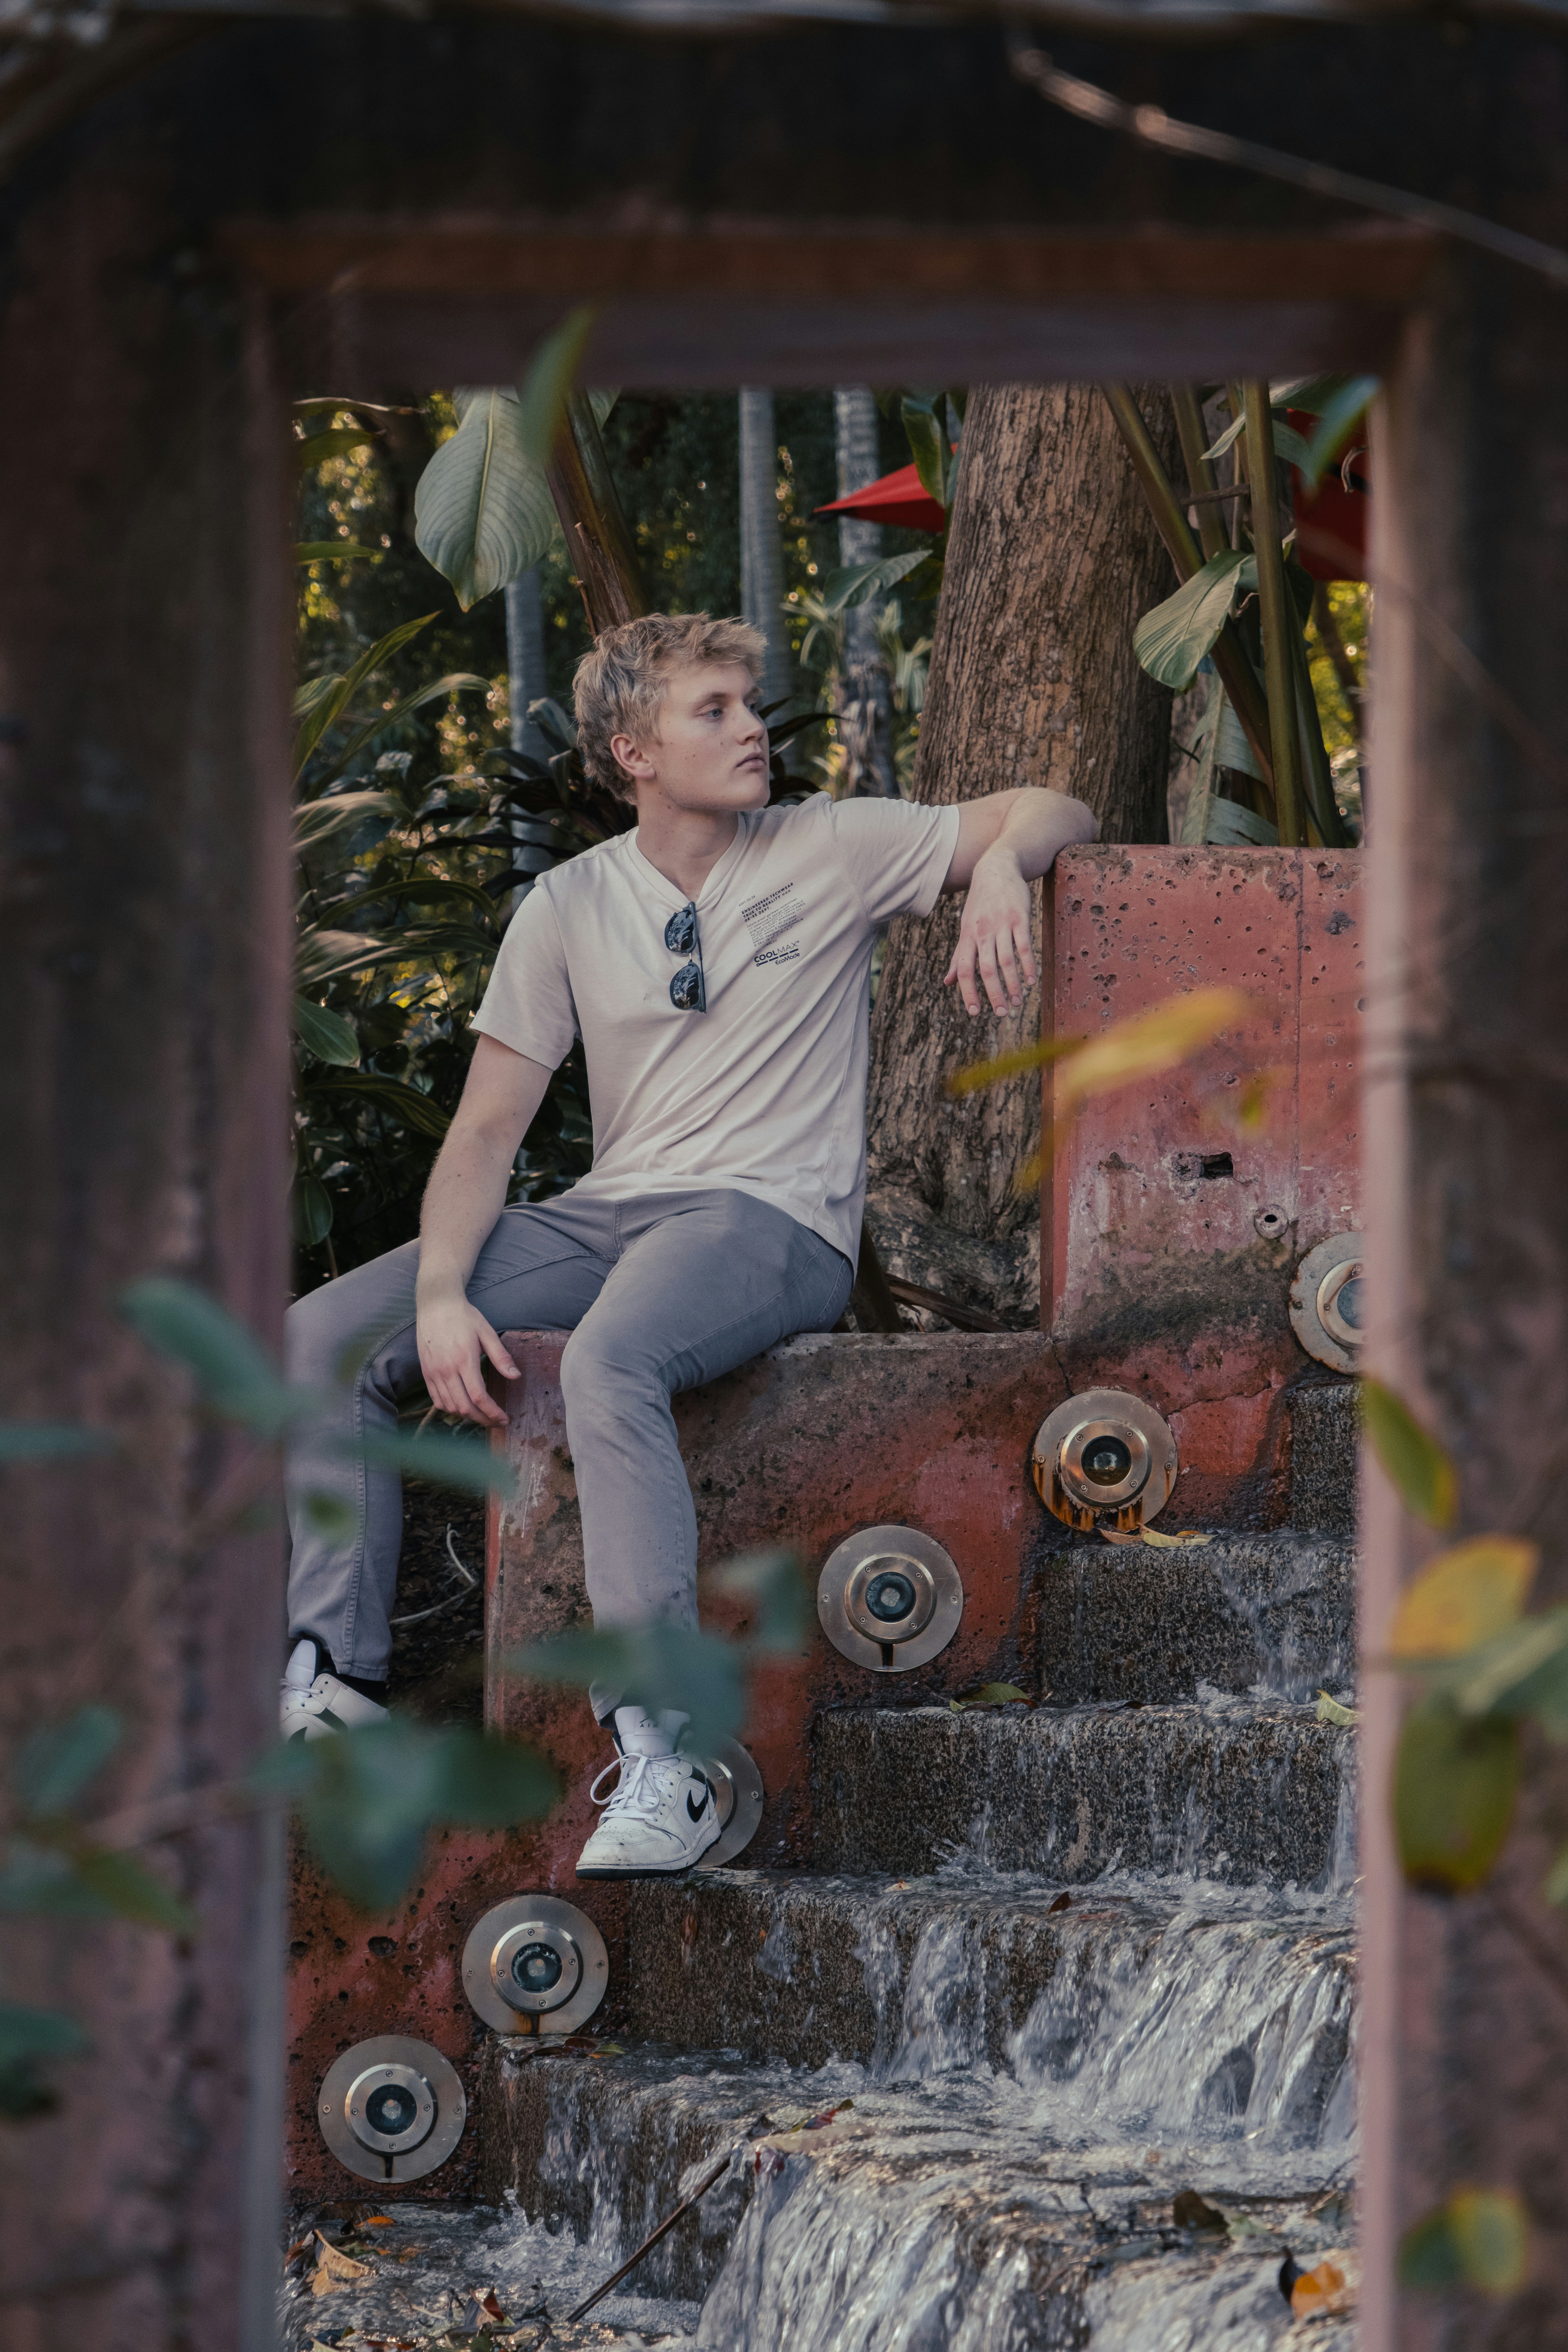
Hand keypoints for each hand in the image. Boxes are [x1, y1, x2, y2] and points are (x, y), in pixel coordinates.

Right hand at [416, 1293, 519, 1426]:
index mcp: (464, 1360)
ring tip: (482, 1415)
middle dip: (483, 1419)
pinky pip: (437, 1400)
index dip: (493, 1413)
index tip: (504, 1419)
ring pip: (450, 1406)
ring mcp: (433, 1373)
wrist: (435, 1305)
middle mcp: (446, 1370)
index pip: (479, 1397)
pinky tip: (462, 1406)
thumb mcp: (487, 1332)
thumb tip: (515, 1376)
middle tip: (497, 1421)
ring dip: (467, 1416)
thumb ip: (501, 1356)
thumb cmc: (464, 1317)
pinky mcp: (425, 1373)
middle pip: (464, 1407)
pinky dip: (450, 1408)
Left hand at [944, 844, 1037, 1014]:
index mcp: (968, 937)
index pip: (965, 969)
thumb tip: (947, 982)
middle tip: (1001, 1013)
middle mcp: (982, 932)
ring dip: (1013, 984)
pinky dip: (1028, 965)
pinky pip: (1024, 945)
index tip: (974, 1012)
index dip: (967, 992)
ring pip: (1006, 960)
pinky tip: (1031, 980)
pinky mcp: (1020, 918)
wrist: (996, 868)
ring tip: (1017, 1002)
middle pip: (986, 969)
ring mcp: (1001, 924)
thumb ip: (959, 956)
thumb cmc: (980, 904)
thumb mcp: (966, 927)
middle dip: (993, 993)